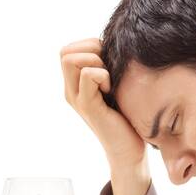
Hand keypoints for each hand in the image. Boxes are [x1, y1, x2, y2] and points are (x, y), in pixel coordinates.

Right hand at [59, 38, 147, 170]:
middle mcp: (71, 91)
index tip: (108, 64)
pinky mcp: (88, 107)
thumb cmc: (127, 118)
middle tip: (108, 69)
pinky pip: (87, 75)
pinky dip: (102, 75)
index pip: (68, 50)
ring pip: (70, 59)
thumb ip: (107, 67)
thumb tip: (112, 43)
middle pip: (65, 52)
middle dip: (90, 50)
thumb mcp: (116, 86)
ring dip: (95, 61)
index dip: (89, 46)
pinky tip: (112, 89)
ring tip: (109, 80)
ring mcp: (77, 99)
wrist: (130, 151)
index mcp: (75, 84)